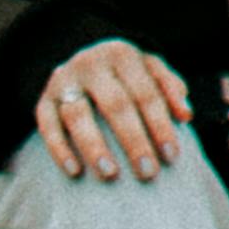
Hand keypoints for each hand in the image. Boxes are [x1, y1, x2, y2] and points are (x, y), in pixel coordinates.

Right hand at [36, 37, 188, 181]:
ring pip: (77, 114)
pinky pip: (47, 125)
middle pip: (115, 104)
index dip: (160, 124)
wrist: (81, 59)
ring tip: (110, 174)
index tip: (172, 155)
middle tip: (148, 172)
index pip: (146, 92)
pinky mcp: (43, 100)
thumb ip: (169, 87)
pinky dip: (59, 148)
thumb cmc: (124, 74)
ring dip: (94, 145)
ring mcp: (64, 81)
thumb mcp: (149, 69)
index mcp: (123, 54)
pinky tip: (74, 171)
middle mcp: (91, 65)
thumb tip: (186, 114)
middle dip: (133, 140)